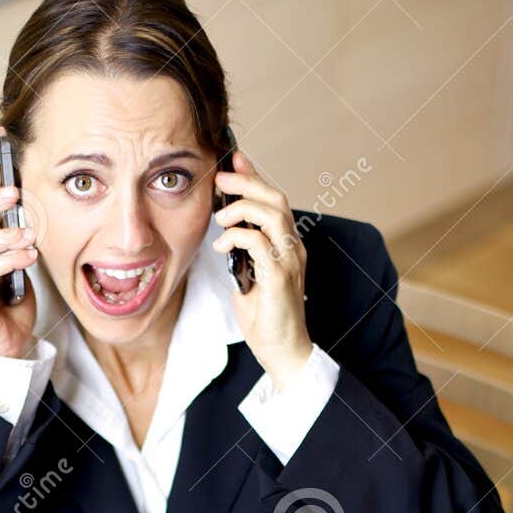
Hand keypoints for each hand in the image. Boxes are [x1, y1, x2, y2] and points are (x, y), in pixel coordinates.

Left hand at [213, 150, 312, 389]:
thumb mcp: (249, 278)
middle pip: (276, 199)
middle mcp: (293, 248)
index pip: (273, 201)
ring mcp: (289, 261)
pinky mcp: (280, 277)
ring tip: (219, 216)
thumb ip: (244, 256)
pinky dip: (237, 237)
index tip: (234, 161)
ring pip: (271, 215)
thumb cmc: (266, 319)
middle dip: (246, 182)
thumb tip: (226, 238)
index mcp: (287, 245)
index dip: (254, 178)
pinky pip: (259, 243)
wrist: (283, 351)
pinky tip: (223, 246)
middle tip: (220, 178)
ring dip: (241, 208)